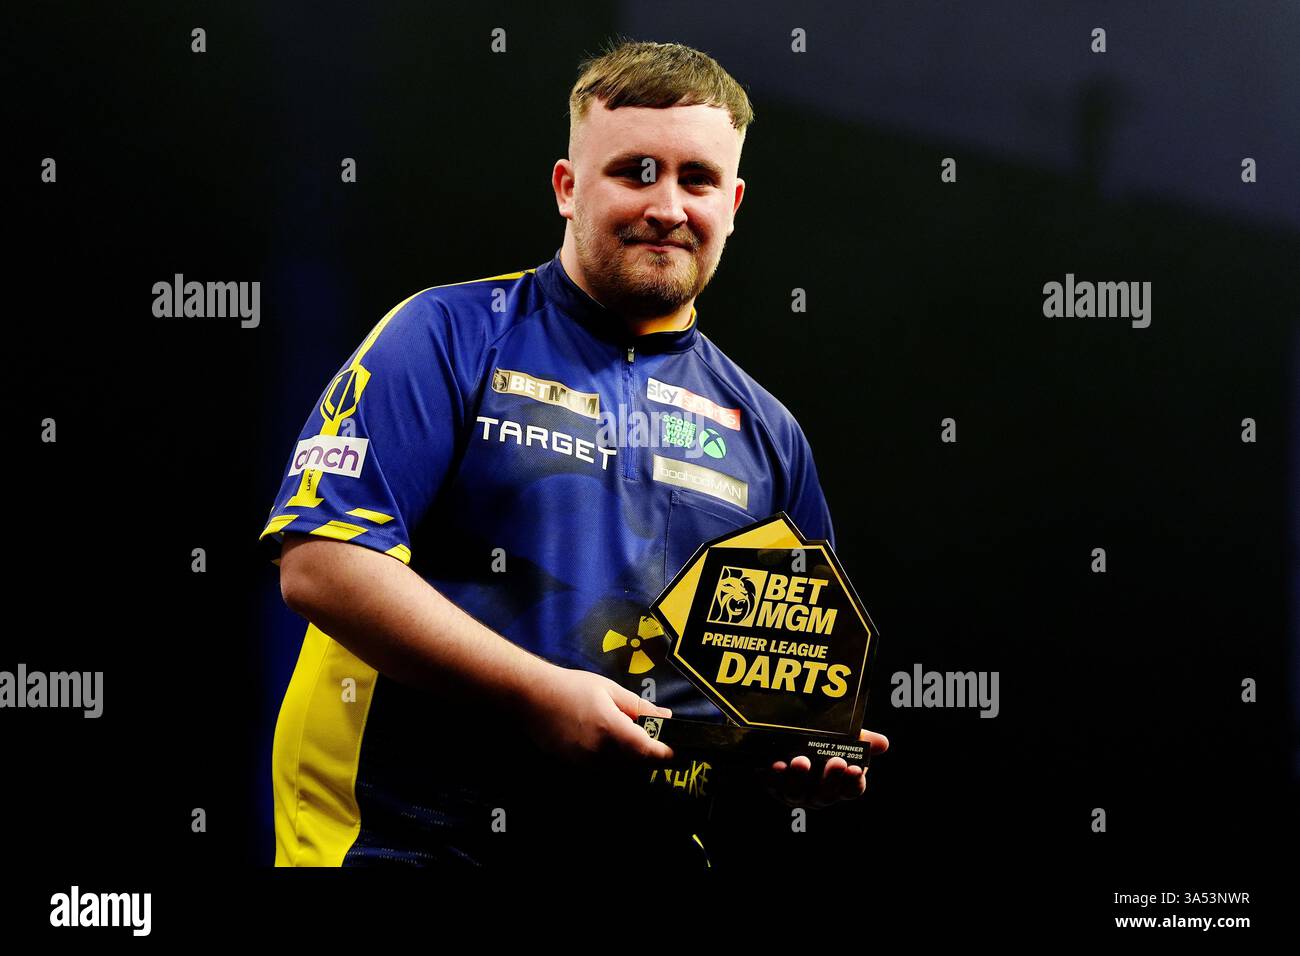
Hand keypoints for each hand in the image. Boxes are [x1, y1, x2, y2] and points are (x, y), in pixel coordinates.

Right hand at [523, 665, 675, 764]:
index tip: (679, 750)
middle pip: (638, 767)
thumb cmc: (572, 688)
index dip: (668, 754)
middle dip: (651, 758)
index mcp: (612, 730)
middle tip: (656, 742)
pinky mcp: (574, 769)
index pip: (649, 752)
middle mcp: (600, 753)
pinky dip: (613, 765)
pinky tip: (609, 746)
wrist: (532, 698)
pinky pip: (603, 773)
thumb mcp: (610, 690)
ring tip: (631, 742)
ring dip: (632, 763)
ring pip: (621, 773)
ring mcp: (585, 764)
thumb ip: (639, 707)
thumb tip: (666, 717)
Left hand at [759, 729, 888, 808]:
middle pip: (827, 795)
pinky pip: (774, 784)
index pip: (852, 789)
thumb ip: (861, 740)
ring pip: (798, 794)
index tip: (854, 768)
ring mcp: (795, 793)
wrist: (789, 735)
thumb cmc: (823, 740)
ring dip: (800, 779)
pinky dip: (776, 776)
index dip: (853, 781)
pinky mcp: (773, 785)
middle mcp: (819, 794)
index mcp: (840, 784)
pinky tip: (778, 765)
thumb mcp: (843, 736)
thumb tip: (883, 743)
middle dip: (831, 779)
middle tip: (836, 762)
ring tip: (802, 761)